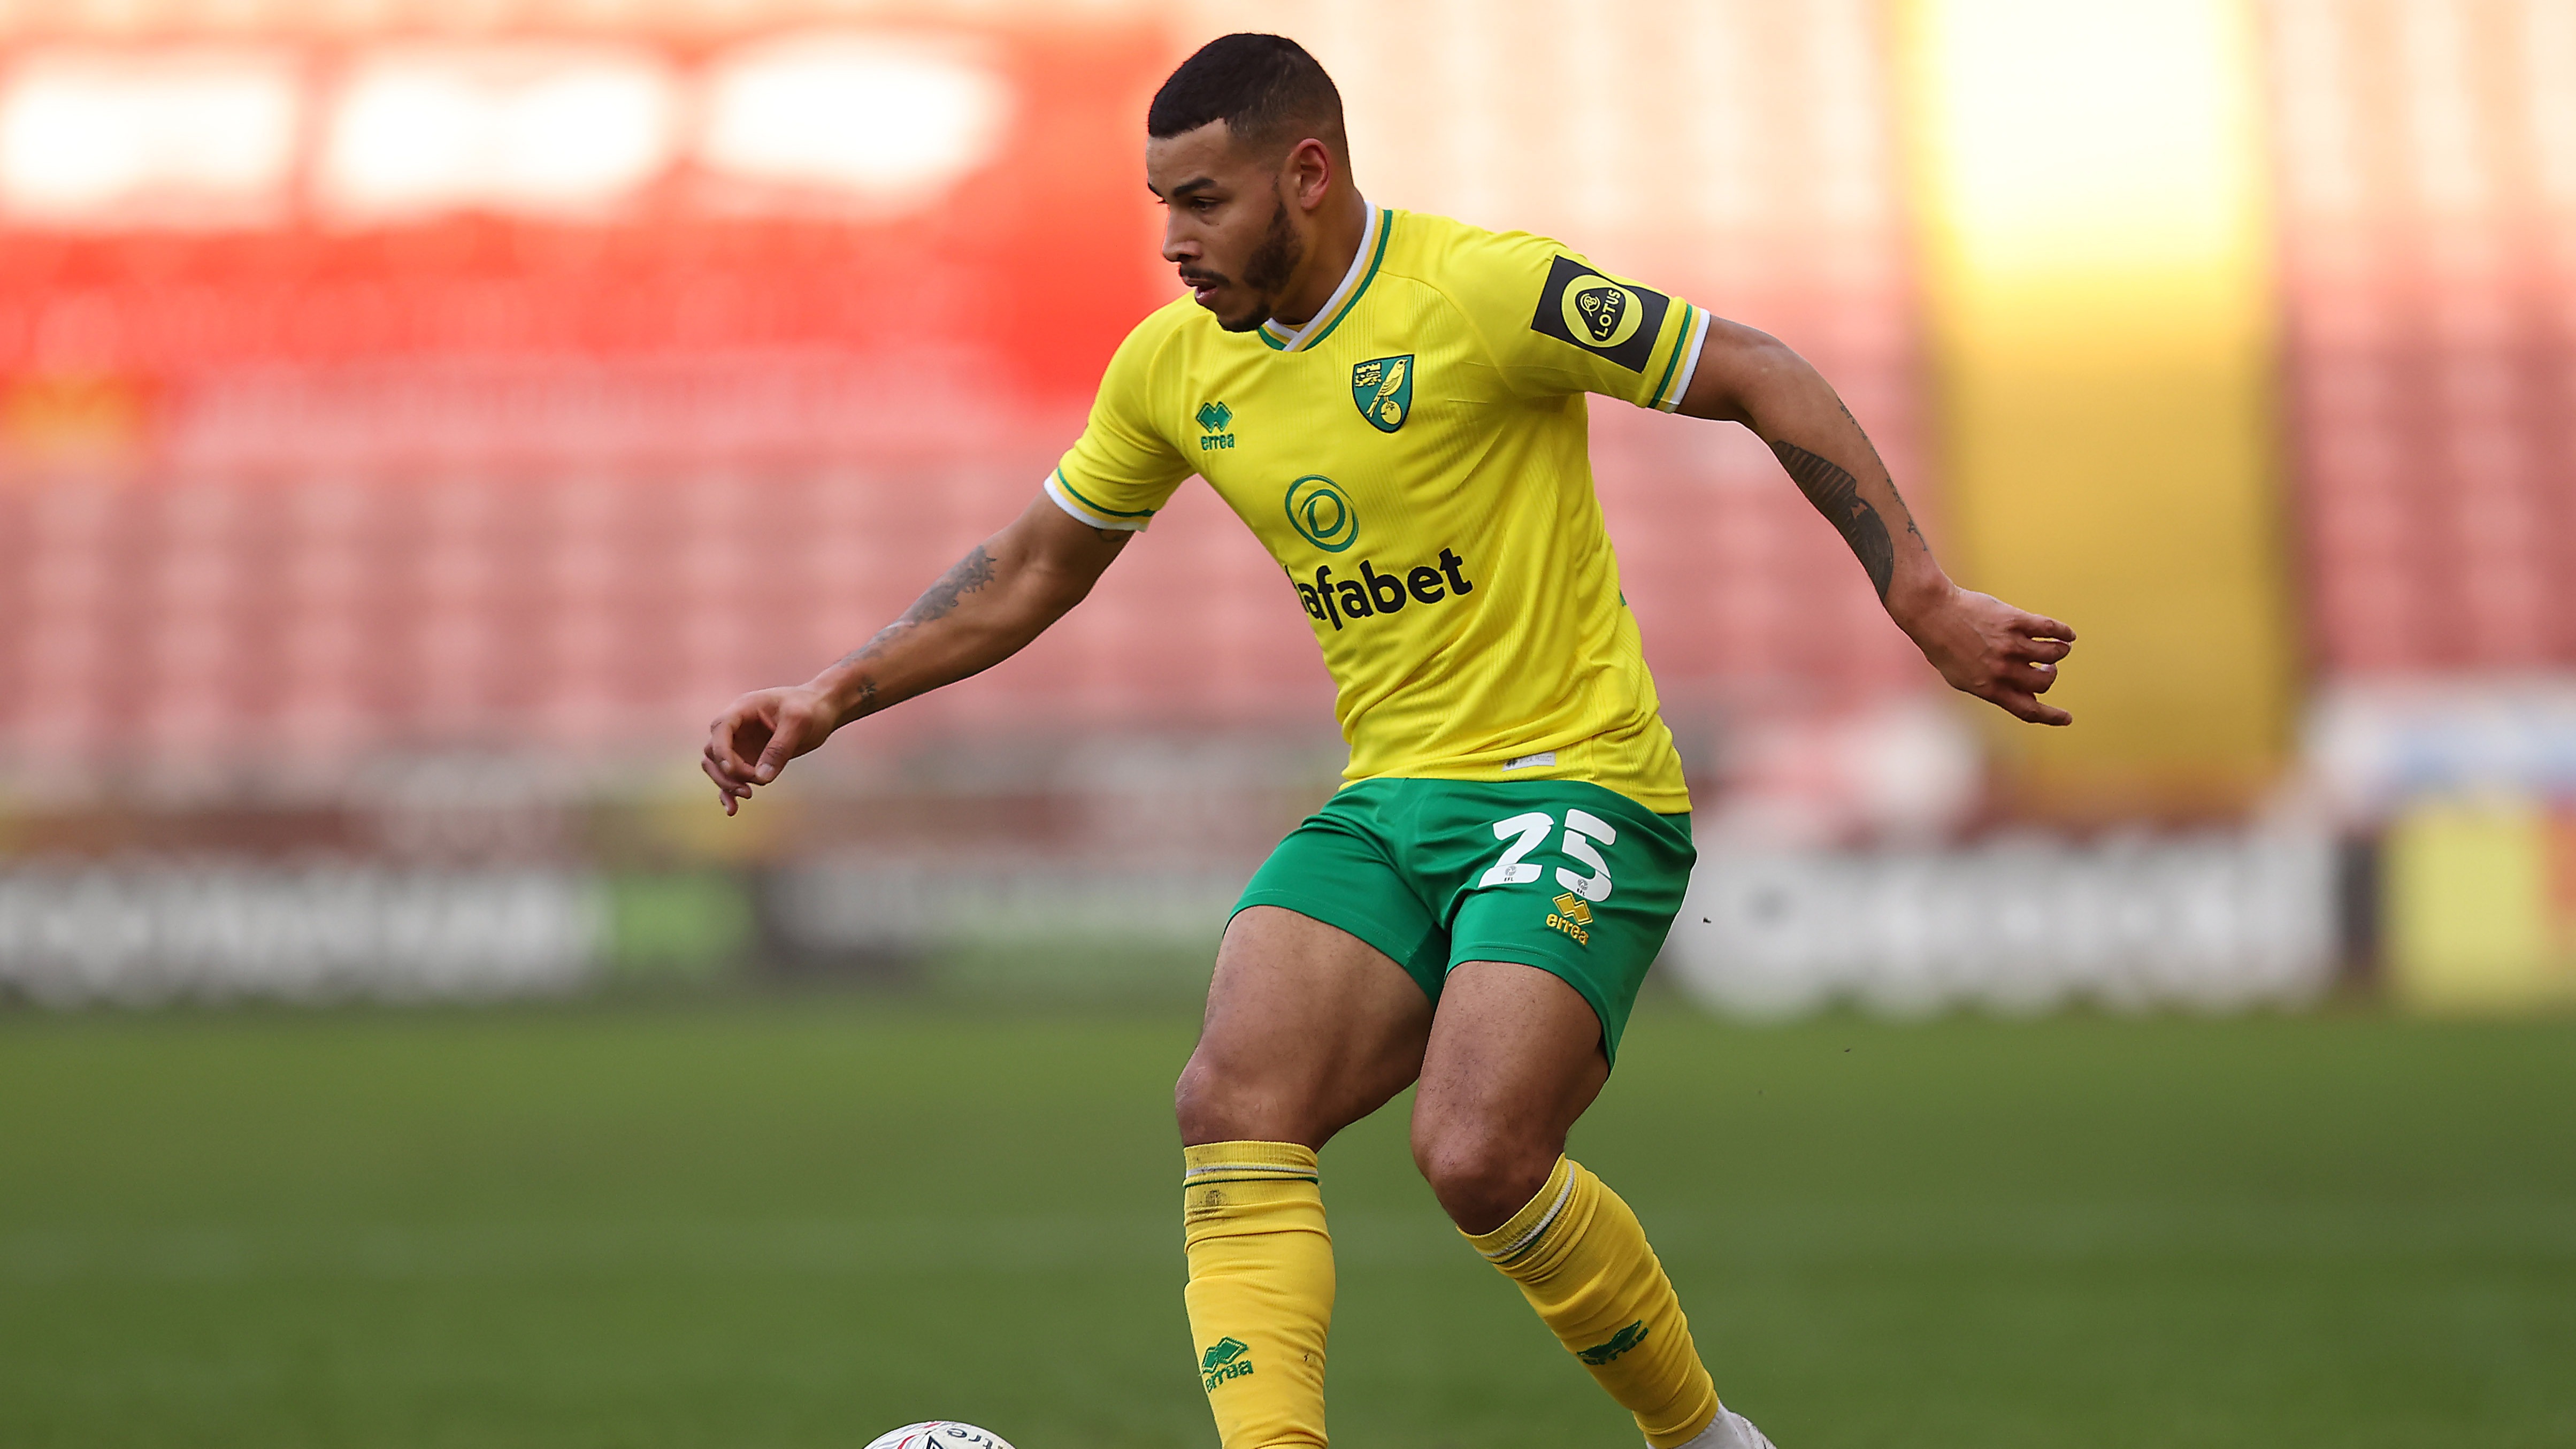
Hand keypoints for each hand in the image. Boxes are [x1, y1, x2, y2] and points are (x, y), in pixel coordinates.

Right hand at [702, 685, 839, 814]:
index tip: (733, 770)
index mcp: (743, 709)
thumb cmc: (811, 709)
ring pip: (718, 767)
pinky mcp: (748, 759)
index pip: (720, 728)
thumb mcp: (799, 723)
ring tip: (748, 794)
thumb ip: (780, 748)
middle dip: (727, 772)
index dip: (722, 751)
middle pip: (714, 752)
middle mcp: (736, 727)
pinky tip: (733, 809)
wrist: (821, 710)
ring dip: (727, 783)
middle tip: (748, 787)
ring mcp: (740, 744)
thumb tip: (762, 778)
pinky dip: (729, 792)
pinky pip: (731, 777)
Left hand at [1896, 585, 2075, 725]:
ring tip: (2056, 648)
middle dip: (2050, 677)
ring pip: (2053, 654)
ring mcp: (2009, 644)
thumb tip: (2028, 697)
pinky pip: (2050, 628)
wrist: (1931, 613)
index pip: (2027, 710)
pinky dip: (2064, 633)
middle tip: (2047, 667)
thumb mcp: (1962, 679)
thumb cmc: (1943, 647)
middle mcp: (2001, 669)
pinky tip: (2067, 635)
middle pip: (2044, 683)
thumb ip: (1993, 690)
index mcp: (1989, 688)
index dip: (2051, 717)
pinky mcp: (2014, 620)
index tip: (2067, 719)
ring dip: (2059, 653)